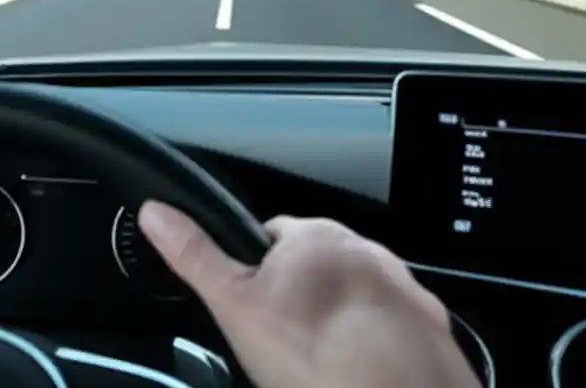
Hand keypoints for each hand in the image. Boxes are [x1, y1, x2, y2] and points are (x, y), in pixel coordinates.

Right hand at [138, 202, 479, 387]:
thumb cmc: (317, 359)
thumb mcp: (234, 305)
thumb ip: (195, 255)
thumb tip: (156, 213)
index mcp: (315, 236)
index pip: (273, 237)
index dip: (257, 275)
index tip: (256, 309)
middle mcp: (367, 251)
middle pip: (318, 268)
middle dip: (302, 297)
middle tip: (286, 344)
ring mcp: (404, 288)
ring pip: (357, 298)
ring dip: (342, 319)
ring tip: (323, 363)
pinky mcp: (430, 325)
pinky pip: (394, 328)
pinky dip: (378, 345)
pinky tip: (359, 372)